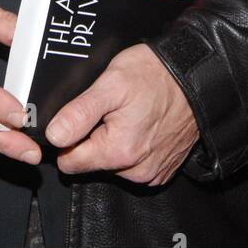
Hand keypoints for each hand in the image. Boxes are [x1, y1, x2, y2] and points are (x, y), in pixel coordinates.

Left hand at [44, 43, 199, 183]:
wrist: (195, 77)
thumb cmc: (155, 75)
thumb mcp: (111, 84)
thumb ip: (80, 113)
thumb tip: (53, 135)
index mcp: (119, 151)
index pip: (69, 162)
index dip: (67, 139)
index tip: (77, 119)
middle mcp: (136, 170)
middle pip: (91, 163)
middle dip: (92, 138)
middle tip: (108, 110)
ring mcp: (151, 171)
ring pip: (112, 164)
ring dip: (114, 142)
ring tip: (127, 114)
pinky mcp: (162, 169)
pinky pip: (134, 164)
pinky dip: (133, 146)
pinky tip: (140, 124)